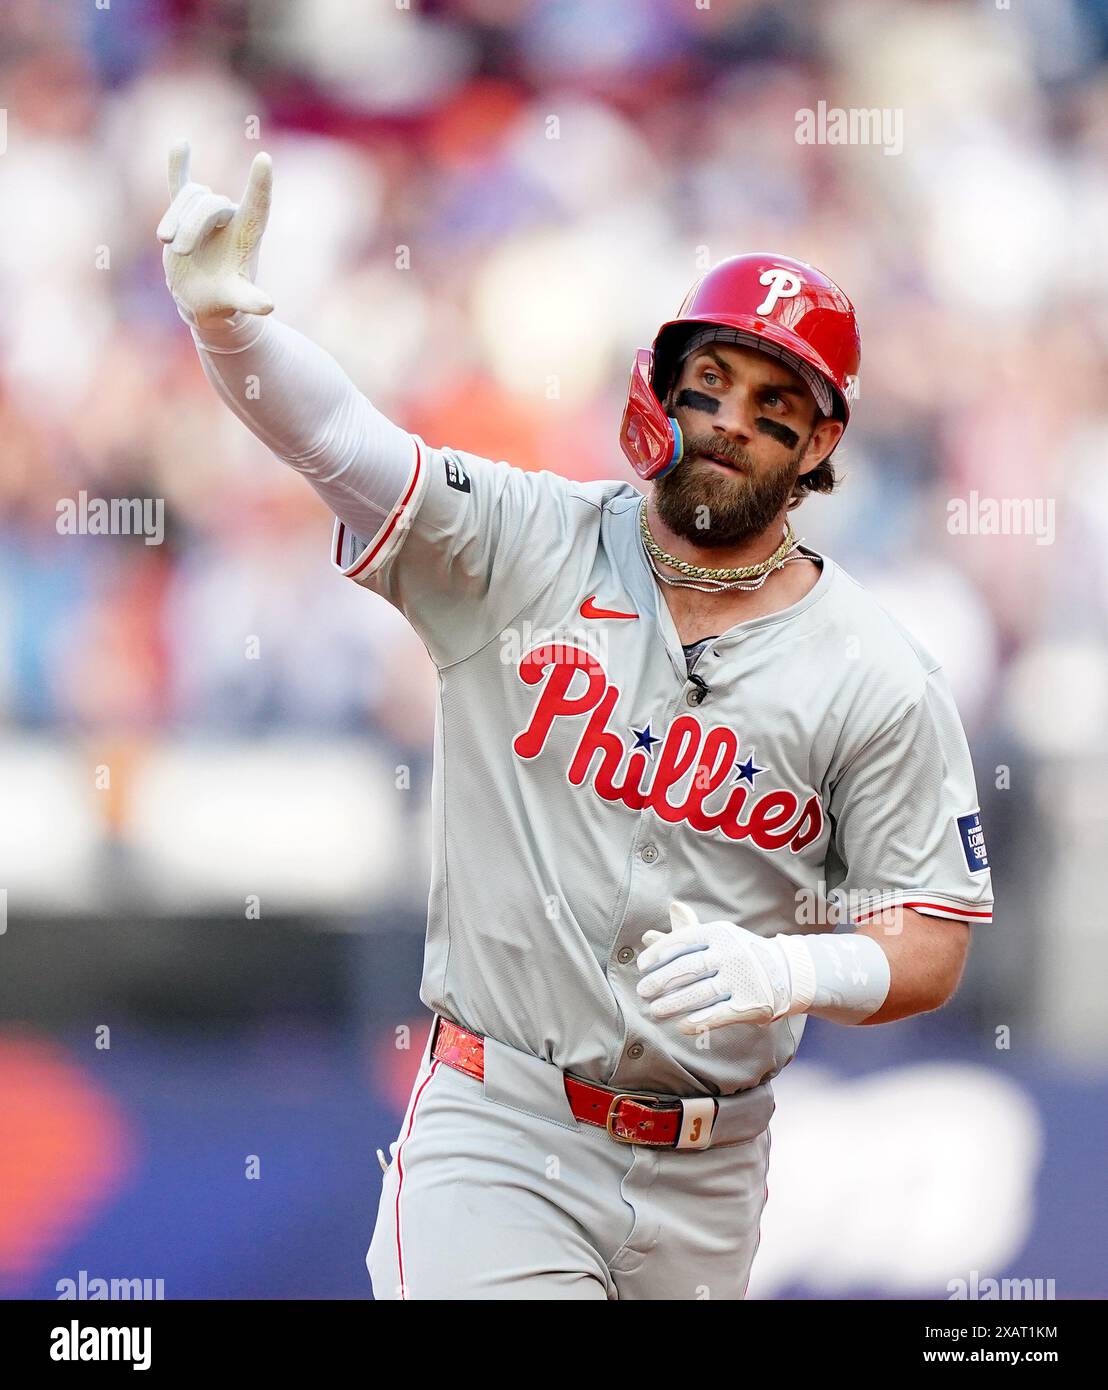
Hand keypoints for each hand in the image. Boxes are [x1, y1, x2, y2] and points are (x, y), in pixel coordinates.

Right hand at [156, 140, 273, 326]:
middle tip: (180, 250)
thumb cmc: (226, 297)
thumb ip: (250, 301)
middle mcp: (231, 217)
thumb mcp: (238, 300)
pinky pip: (180, 183)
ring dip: (175, 217)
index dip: (260, 183)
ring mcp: (207, 213)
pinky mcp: (185, 213)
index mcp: (249, 233)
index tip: (264, 160)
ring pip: (190, 196)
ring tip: (167, 243)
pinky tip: (180, 144)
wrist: (202, 295)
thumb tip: (267, 306)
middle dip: (192, 225)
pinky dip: (178, 165)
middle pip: (212, 203)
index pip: (258, 203)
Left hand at [636, 901, 814, 1033]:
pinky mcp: (749, 1004)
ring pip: (698, 994)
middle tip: (642, 991)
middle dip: (660, 981)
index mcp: (720, 932)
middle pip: (687, 968)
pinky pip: (716, 1015)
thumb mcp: (718, 937)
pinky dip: (696, 1022)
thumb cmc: (740, 952)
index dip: (658, 954)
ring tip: (655, 1010)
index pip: (682, 941)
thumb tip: (652, 928)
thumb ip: (686, 933)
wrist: (786, 972)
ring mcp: (742, 979)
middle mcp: (731, 953)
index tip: (641, 967)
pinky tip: (680, 1026)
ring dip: (672, 1004)